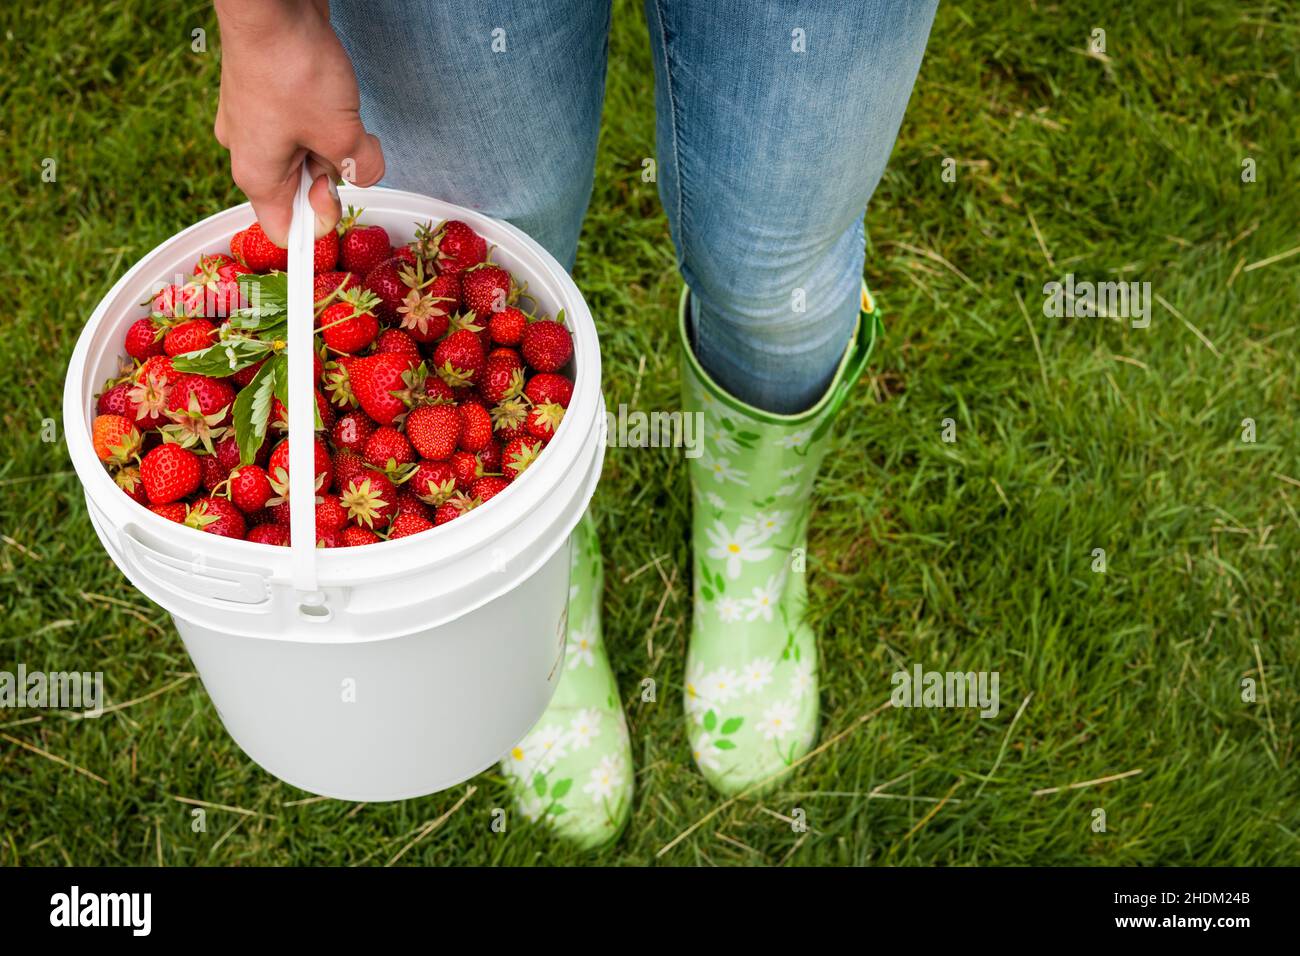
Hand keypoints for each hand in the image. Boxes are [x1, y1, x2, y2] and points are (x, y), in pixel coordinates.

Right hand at [213, 0, 383, 244]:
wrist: (268, 4)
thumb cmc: (292, 68)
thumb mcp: (342, 134)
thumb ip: (362, 169)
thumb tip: (365, 175)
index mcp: (258, 176)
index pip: (285, 232)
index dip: (318, 229)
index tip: (338, 224)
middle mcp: (248, 152)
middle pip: (302, 190)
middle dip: (333, 173)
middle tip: (340, 145)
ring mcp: (255, 122)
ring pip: (306, 153)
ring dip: (331, 140)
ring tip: (331, 108)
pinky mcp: (267, 96)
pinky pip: (303, 123)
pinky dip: (322, 116)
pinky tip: (328, 94)